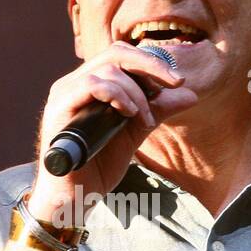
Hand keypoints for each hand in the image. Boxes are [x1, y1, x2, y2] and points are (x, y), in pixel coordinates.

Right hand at [28, 41, 198, 224]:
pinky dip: (116, 94)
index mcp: (90, 85)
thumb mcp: (135, 134)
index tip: (177, 81)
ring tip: (144, 119)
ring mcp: (65, 93)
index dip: (152, 63)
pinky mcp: (59, 108)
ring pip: (107, 70)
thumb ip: (157, 111)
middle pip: (116, 53)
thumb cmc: (97, 167)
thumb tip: (191, 94)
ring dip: (135, 93)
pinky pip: (91, 85)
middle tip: (174, 83)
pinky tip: (128, 114)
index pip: (122, 56)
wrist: (74, 198)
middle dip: (151, 65)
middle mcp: (75, 83)